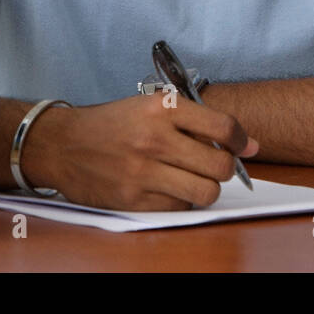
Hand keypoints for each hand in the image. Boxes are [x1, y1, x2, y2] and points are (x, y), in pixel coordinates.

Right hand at [18, 93, 259, 210]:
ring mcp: (143, 170)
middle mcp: (154, 137)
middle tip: (214, 165)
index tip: (242, 146)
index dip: (241, 140)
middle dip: (225, 169)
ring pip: (205, 191)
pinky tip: (167, 188)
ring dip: (206, 188)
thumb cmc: (112, 123)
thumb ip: (199, 122)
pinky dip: (180, 200)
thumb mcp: (151, 106)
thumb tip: (250, 146)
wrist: (62, 144)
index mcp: (162, 108)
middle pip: (220, 165)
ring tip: (192, 179)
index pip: (224, 127)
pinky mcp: (133, 198)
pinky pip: (179, 207)